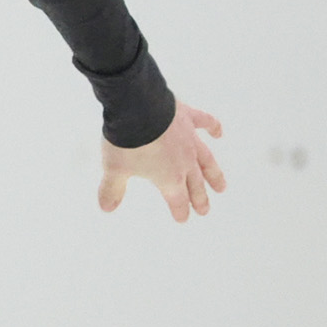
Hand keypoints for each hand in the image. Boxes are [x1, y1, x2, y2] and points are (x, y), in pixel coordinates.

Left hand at [99, 101, 227, 220]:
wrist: (137, 108)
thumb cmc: (126, 142)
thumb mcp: (114, 169)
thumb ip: (112, 189)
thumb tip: (106, 208)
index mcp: (168, 177)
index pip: (177, 200)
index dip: (180, 210)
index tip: (182, 218)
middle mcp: (184, 161)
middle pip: (195, 184)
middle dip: (199, 198)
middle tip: (204, 209)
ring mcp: (189, 139)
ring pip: (206, 160)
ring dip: (214, 174)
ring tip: (221, 186)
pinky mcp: (188, 118)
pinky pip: (205, 122)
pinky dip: (213, 127)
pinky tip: (218, 133)